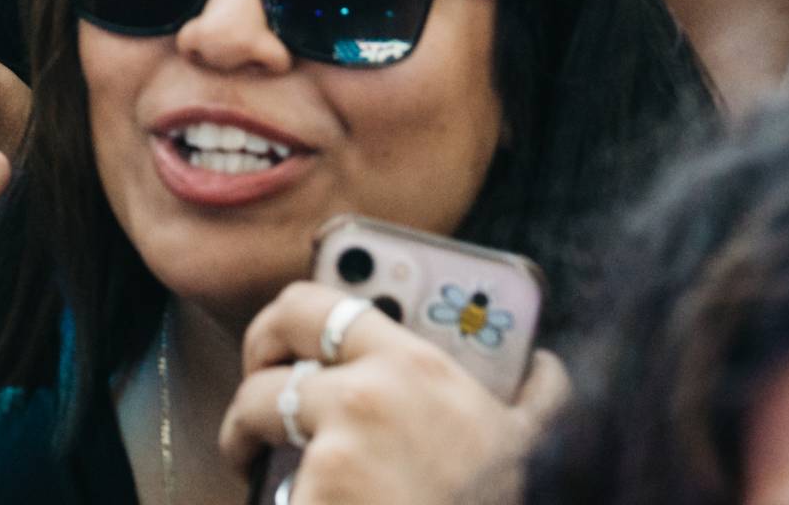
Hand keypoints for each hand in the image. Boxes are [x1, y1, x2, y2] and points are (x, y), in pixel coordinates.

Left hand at [218, 285, 566, 502]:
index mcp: (414, 366)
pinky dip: (271, 495)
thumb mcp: (531, 443)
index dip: (285, 320)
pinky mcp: (311, 500)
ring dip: (247, 438)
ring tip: (255, 461)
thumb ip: (536, 392)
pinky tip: (298, 503)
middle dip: (252, 370)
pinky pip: (267, 487)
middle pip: (269, 357)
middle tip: (256, 396)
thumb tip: (541, 364)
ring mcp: (332, 454)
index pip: (320, 305)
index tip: (283, 339)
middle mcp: (366, 397)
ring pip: (254, 418)